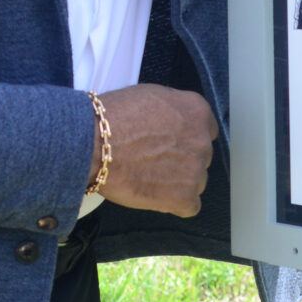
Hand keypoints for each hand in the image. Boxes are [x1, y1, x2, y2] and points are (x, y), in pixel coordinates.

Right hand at [95, 84, 215, 217]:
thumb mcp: (151, 95)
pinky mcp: (184, 197)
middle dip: (182, 159)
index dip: (186, 137)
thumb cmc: (114, 118)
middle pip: (200, 156)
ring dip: (178, 182)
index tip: (173, 142)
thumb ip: (173, 109)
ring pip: (196, 181)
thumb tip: (174, 120)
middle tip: (155, 160)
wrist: (95, 145)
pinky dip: (174, 204)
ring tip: (149, 178)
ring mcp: (195, 170)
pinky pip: (190, 206)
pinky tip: (155, 195)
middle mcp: (202, 140)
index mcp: (196, 111)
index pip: (206, 129)